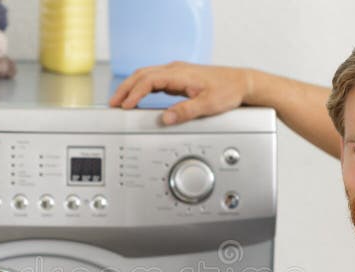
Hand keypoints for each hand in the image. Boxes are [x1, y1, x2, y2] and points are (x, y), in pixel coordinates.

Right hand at [109, 62, 253, 124]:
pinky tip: (136, 98)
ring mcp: (176, 73)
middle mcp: (175, 70)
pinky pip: (153, 80)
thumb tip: (166, 119)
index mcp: (180, 74)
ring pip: (145, 76)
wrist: (241, 83)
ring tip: (119, 102)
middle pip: (142, 75)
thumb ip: (186, 112)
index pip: (149, 80)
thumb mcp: (208, 104)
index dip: (135, 93)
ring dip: (131, 88)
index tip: (125, 105)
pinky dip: (141, 88)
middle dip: (125, 88)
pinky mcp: (178, 79)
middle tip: (112, 104)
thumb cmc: (228, 91)